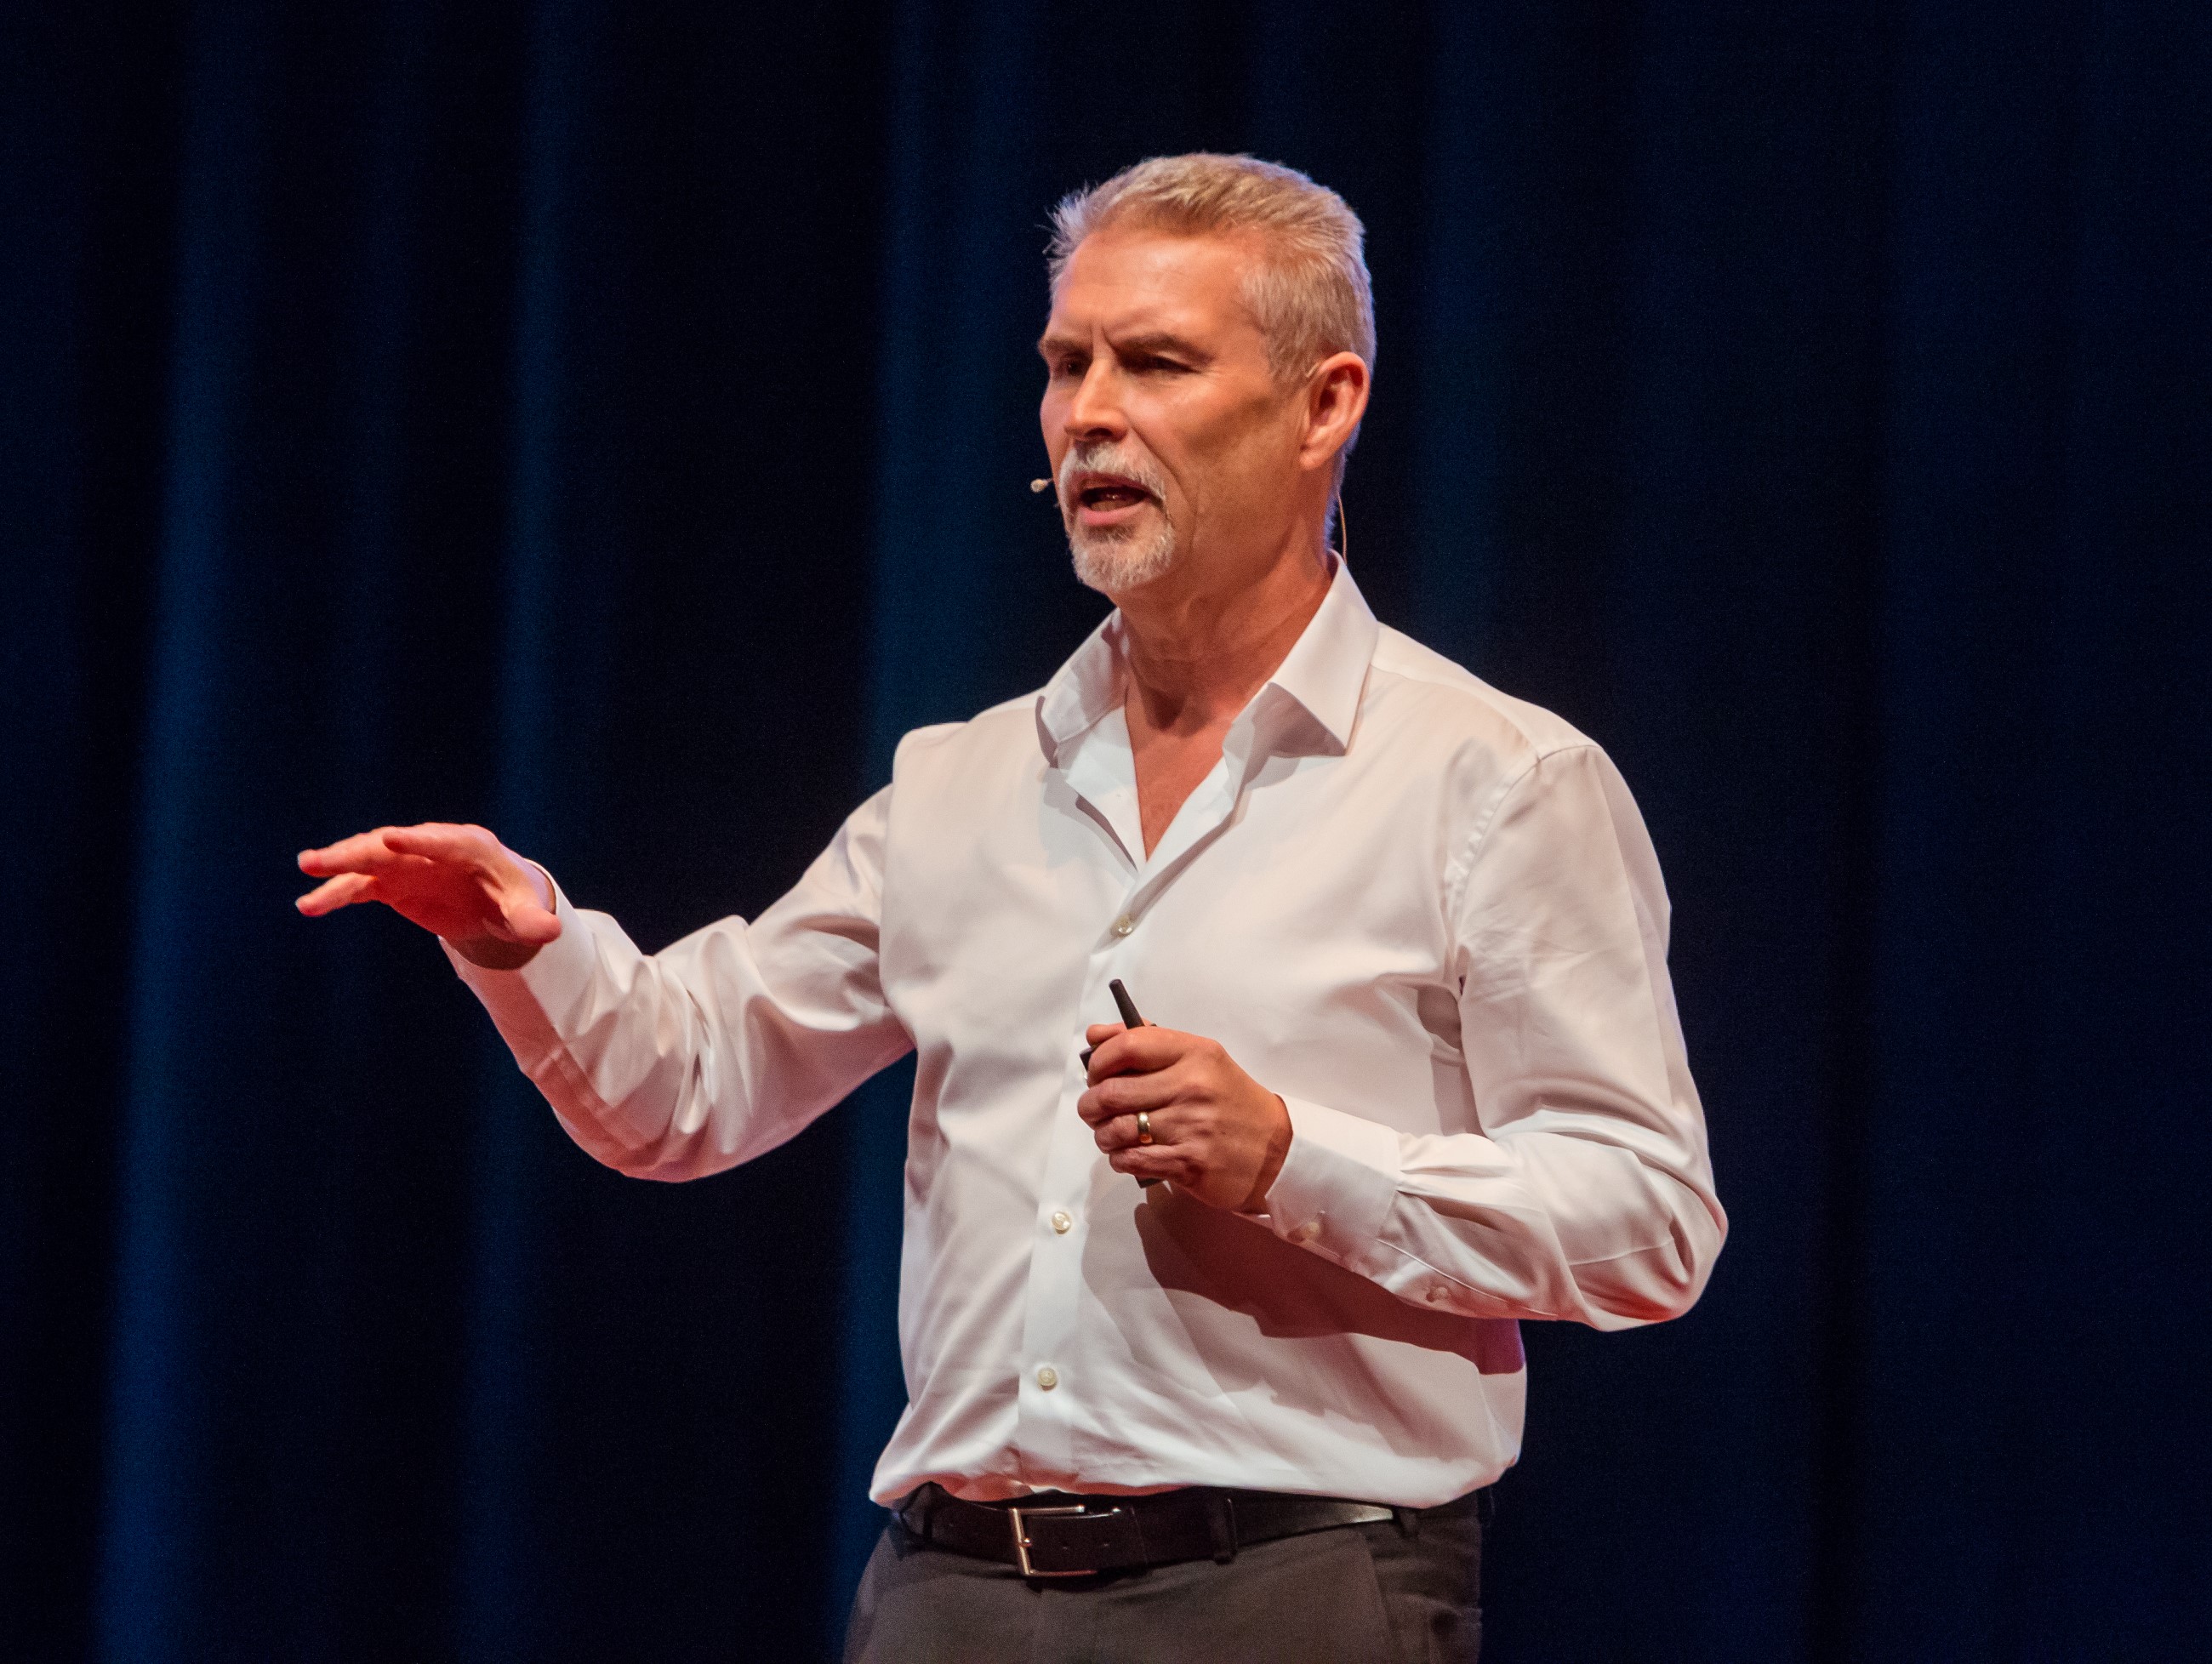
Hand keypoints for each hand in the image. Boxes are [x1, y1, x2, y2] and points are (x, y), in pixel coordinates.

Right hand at [295, 822, 559, 968]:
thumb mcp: (525, 913)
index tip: (388, 838)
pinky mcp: (394, 881)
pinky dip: (337, 894)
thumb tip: (551, 932)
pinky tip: (310, 906)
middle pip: (392, 846)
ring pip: (369, 861)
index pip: (442, 842)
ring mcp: (409, 863)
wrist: (497, 901)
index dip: (416, 841)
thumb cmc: (513, 901)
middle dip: (360, 851)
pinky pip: (361, 885)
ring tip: (307, 870)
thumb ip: (532, 922)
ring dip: (338, 865)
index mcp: (471, 848)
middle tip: (323, 859)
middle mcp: (433, 848)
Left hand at [1077, 1025, 1291, 1211]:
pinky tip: (1129, 1154)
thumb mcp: (1200, 1060)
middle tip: (1094, 1110)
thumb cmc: (1230, 1101)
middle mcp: (1192, 1086)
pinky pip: (1130, 1160)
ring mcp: (1191, 1126)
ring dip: (1103, 1135)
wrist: (1276, 1150)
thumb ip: (1148, 1041)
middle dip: (1091, 1104)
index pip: (1127, 1045)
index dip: (1099, 1061)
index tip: (1095, 1073)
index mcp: (1194, 1053)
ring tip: (1111, 1134)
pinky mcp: (1188, 1163)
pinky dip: (1119, 1159)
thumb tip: (1095, 1035)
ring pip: (1115, 1130)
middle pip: (1111, 1091)